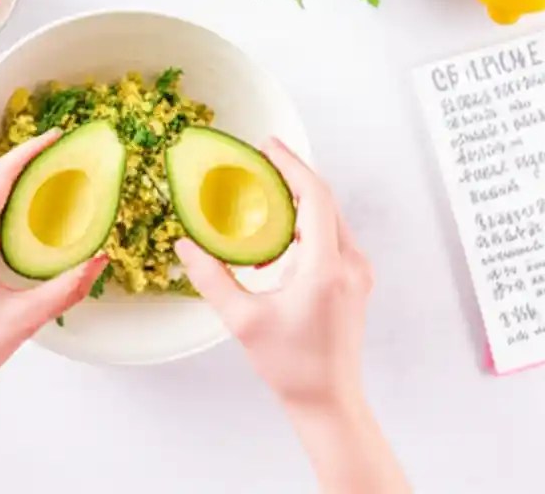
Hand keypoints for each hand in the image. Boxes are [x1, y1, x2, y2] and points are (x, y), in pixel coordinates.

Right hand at [176, 137, 370, 410]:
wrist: (328, 399)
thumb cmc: (290, 366)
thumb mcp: (242, 321)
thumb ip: (212, 279)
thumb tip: (186, 247)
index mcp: (327, 268)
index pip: (315, 198)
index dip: (291, 166)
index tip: (268, 146)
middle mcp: (351, 264)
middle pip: (325, 201)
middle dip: (292, 177)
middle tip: (260, 162)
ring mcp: (358, 273)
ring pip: (330, 218)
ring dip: (299, 201)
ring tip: (265, 193)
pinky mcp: (355, 281)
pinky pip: (332, 238)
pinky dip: (307, 225)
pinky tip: (279, 236)